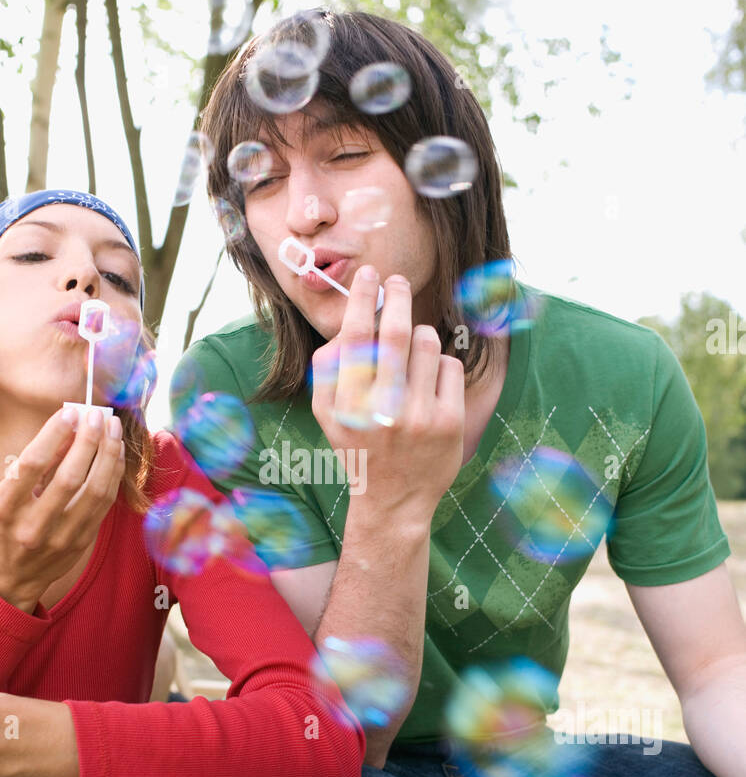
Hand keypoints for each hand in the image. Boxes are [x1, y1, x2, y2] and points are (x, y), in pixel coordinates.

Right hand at [0, 406, 124, 611]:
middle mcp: (34, 526)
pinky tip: (115, 453)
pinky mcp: (83, 542)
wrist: (12, 575)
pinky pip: (105, 503)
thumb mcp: (5, 494)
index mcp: (6, 508)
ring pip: (95, 491)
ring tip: (112, 429)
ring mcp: (61, 537)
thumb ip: (35, 464)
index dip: (53, 435)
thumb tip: (68, 428)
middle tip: (97, 416)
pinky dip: (113, 474)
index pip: (32, 465)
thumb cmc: (6, 525)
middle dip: (87, 441)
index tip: (70, 413)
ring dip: (108, 455)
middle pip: (69, 477)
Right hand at [311, 267, 463, 527]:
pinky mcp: (450, 421)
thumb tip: (348, 326)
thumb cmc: (361, 447)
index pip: (356, 338)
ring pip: (427, 344)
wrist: (394, 501)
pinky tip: (429, 386)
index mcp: (349, 405)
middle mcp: (384, 409)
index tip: (369, 276)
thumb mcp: (329, 416)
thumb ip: (327, 371)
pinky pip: (449, 366)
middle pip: (397, 333)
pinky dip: (439, 365)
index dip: (363, 299)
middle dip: (398, 297)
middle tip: (397, 282)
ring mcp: (420, 415)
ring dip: (420, 335)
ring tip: (412, 351)